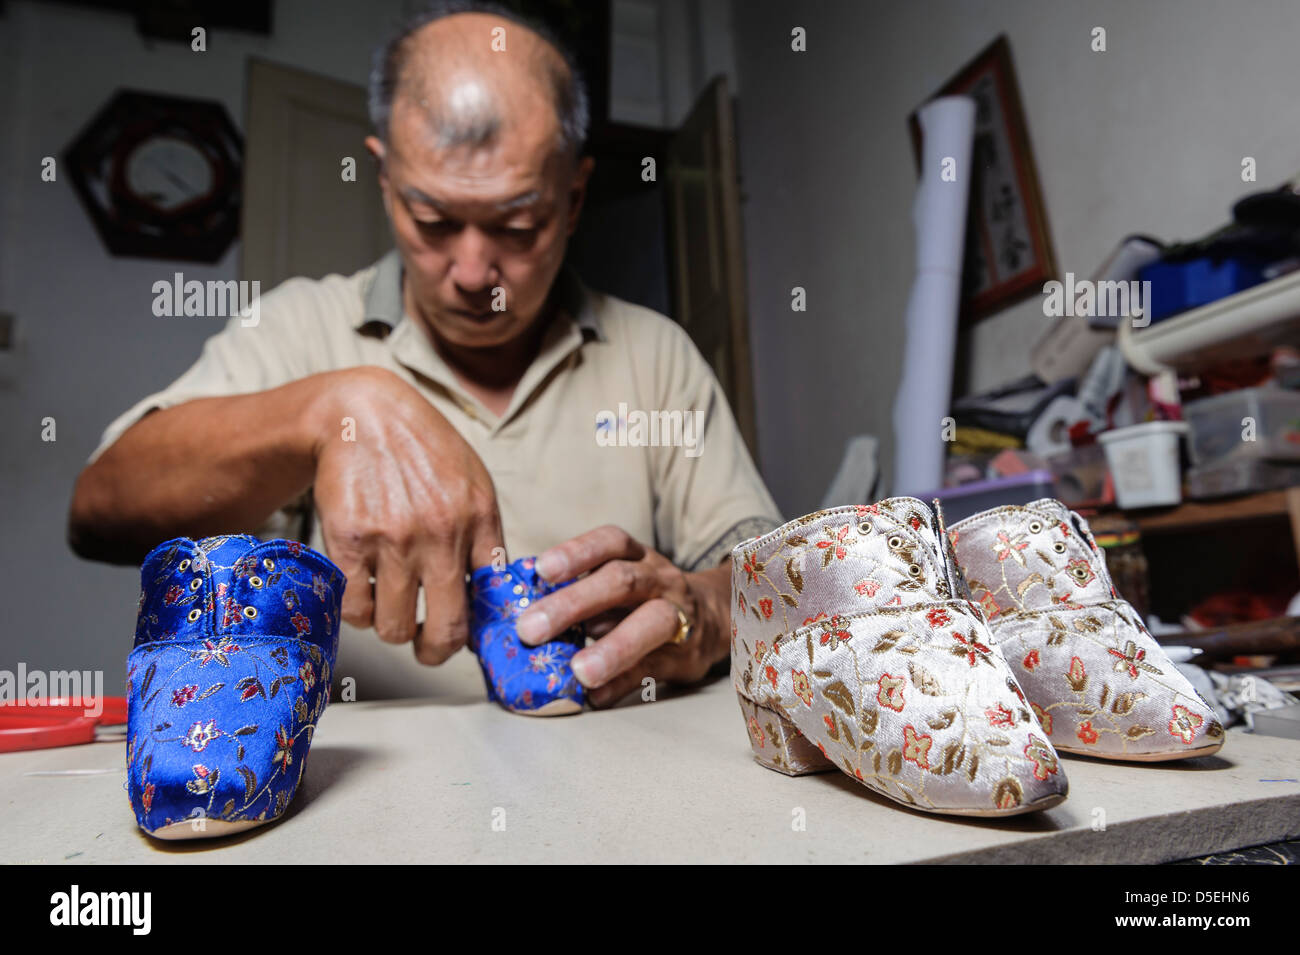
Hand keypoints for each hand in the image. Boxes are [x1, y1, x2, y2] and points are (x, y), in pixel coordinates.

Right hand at [309, 366, 503, 663]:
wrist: (363, 413)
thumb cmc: (422, 450)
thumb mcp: (473, 483)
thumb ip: (485, 537)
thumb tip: (491, 597)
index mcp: (479, 519)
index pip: (491, 600)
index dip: (480, 629)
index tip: (468, 636)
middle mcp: (440, 533)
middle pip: (446, 630)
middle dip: (436, 652)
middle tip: (428, 649)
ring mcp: (392, 539)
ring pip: (394, 628)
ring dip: (392, 627)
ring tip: (390, 606)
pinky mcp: (348, 540)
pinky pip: (354, 608)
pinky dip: (358, 611)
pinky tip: (363, 589)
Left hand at [515, 526, 731, 706]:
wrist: (713, 617)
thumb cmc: (643, 598)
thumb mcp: (619, 581)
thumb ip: (580, 591)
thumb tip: (521, 612)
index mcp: (636, 556)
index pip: (609, 542)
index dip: (576, 553)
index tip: (541, 570)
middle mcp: (659, 579)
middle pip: (622, 581)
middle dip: (573, 604)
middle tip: (529, 629)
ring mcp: (678, 615)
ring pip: (651, 623)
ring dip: (612, 648)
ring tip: (579, 671)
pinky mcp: (683, 655)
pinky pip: (653, 669)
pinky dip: (621, 683)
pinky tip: (594, 696)